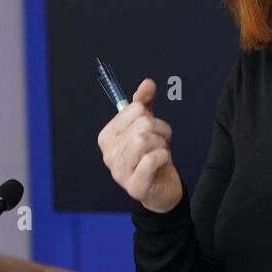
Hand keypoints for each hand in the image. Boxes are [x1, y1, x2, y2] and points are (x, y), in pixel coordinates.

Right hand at [97, 78, 183, 213]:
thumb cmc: (151, 155)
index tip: (153, 131)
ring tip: (160, 154)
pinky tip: (162, 163)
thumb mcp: (148, 126)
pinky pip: (152, 159)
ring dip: (162, 145)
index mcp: (107, 136)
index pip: (135, 109)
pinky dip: (163, 157)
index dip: (151, 117)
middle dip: (161, 131)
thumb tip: (147, 82)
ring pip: (146, 140)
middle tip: (161, 144)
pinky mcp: (134, 186)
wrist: (161, 189)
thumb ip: (145, 103)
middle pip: (142, 124)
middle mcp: (109, 154)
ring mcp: (119, 172)